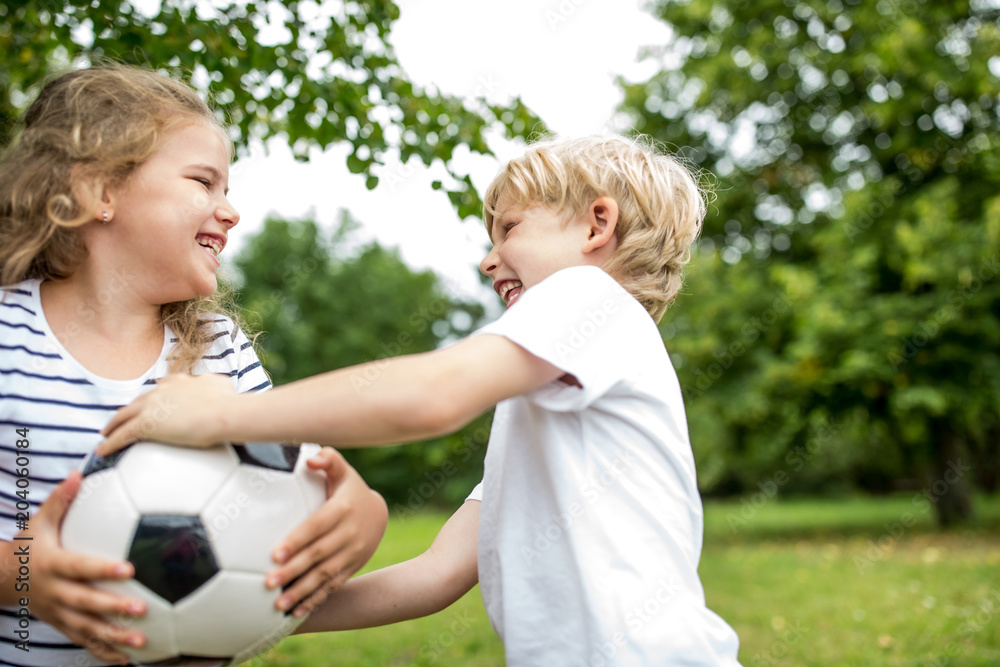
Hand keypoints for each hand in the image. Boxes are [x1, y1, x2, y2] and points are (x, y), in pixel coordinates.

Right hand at [20, 472, 145, 664]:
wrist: (5, 579)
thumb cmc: (30, 545)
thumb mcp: (39, 522)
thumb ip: (60, 500)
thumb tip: (78, 473)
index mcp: (54, 565)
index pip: (81, 567)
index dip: (103, 570)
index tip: (129, 570)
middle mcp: (57, 592)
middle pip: (86, 603)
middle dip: (112, 608)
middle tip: (141, 610)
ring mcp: (59, 613)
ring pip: (87, 629)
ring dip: (113, 637)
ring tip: (141, 642)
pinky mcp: (63, 625)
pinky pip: (84, 642)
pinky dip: (104, 653)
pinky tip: (129, 660)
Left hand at [98, 373, 236, 454]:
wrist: (224, 412)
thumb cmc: (228, 400)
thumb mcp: (220, 384)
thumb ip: (212, 384)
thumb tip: (218, 385)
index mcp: (177, 381)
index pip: (158, 390)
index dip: (151, 400)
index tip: (148, 406)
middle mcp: (161, 390)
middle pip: (137, 402)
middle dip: (127, 411)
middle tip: (119, 421)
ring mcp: (151, 406)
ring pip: (123, 416)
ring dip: (113, 425)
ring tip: (105, 434)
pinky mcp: (145, 424)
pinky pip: (122, 435)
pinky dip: (110, 443)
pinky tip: (102, 450)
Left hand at [265, 447, 387, 617]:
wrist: (378, 514)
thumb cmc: (349, 489)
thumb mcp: (343, 471)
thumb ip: (328, 460)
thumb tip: (310, 459)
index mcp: (341, 509)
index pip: (317, 526)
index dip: (297, 540)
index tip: (275, 554)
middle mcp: (349, 533)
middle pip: (319, 554)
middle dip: (294, 570)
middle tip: (268, 583)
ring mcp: (352, 553)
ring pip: (325, 575)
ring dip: (302, 591)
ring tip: (278, 603)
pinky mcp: (351, 568)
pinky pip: (333, 585)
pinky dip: (315, 599)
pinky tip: (296, 612)